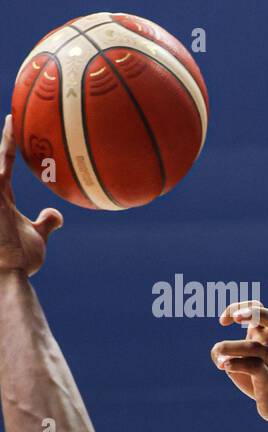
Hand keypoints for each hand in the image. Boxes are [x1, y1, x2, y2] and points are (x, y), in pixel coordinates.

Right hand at [0, 114, 61, 275]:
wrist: (9, 275)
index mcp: (0, 194)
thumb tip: (57, 213)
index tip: (14, 122)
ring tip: (12, 124)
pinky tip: (4, 158)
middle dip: (5, 138)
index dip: (10, 142)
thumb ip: (46, 221)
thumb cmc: (19, 259)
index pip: (5, 161)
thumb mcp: (37, 236)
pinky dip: (2, 163)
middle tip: (13, 116)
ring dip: (4, 148)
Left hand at [210, 301, 267, 423]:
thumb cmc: (263, 381)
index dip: (240, 307)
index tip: (224, 321)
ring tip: (218, 354)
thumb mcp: (242, 363)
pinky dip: (235, 364)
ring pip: (253, 347)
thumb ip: (226, 354)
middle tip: (236, 320)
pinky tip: (225, 367)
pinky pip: (253, 367)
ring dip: (230, 347)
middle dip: (254, 313)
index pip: (259, 309)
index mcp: (267, 338)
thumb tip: (218, 355)